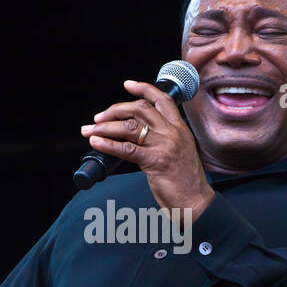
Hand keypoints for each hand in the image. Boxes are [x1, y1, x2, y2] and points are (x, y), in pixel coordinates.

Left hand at [82, 79, 215, 220]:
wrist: (196, 201)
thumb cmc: (186, 180)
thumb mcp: (180, 151)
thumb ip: (165, 139)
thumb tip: (139, 133)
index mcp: (180, 128)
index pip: (161, 99)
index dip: (143, 89)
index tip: (127, 84)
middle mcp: (173, 132)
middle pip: (139, 109)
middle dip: (114, 110)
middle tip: (98, 117)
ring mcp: (164, 145)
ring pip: (129, 127)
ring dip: (104, 127)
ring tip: (90, 130)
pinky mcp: (155, 161)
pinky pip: (126, 149)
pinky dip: (107, 144)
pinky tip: (96, 142)